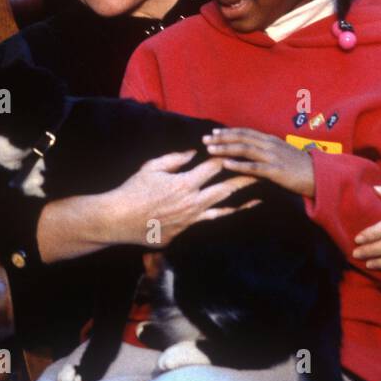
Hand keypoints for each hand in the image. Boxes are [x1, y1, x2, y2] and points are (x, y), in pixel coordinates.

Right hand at [107, 150, 259, 248]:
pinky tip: (235, 212)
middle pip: (226, 188)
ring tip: (259, 196)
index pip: (213, 167)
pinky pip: (209, 220)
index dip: (227, 156)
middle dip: (245, 178)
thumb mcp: (151, 167)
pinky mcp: (185, 230)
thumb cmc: (132, 190)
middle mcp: (192, 202)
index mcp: (184, 183)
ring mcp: (190, 218)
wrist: (119, 220)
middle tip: (262, 172)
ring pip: (223, 208)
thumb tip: (192, 152)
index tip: (238, 150)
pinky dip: (224, 215)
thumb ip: (175, 159)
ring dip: (241, 200)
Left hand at [201, 128, 314, 196]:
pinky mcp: (276, 171)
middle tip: (205, 139)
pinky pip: (253, 167)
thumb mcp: (282, 154)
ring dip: (225, 148)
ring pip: (245, 149)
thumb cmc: (299, 167)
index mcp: (271, 140)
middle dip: (222, 138)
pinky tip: (225, 163)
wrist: (319, 176)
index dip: (229, 131)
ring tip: (210, 150)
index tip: (214, 132)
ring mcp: (273, 157)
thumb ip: (267, 151)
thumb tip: (251, 151)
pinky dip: (238, 164)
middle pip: (242, 138)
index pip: (246, 132)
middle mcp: (270, 145)